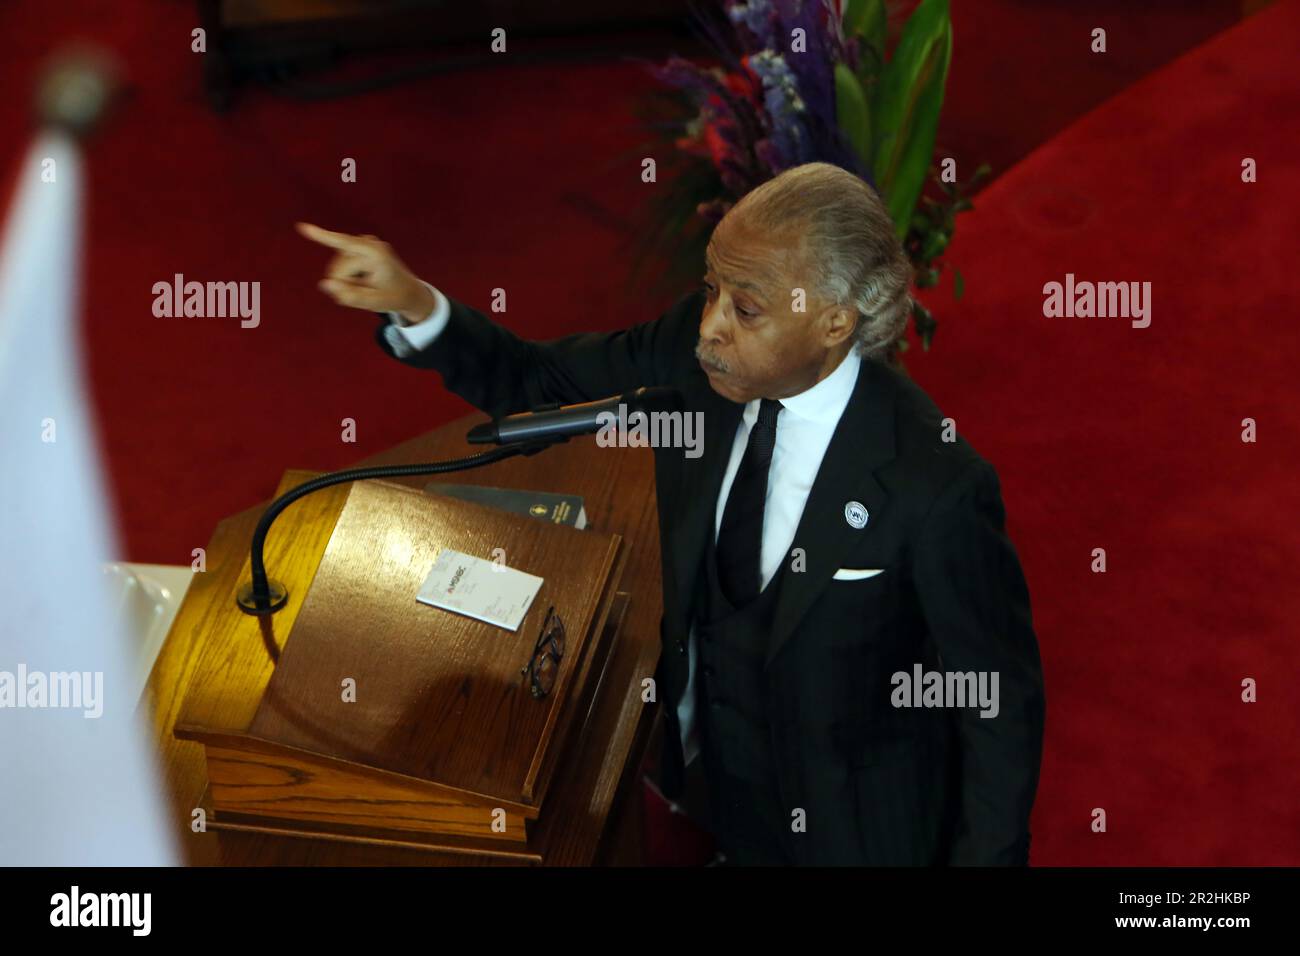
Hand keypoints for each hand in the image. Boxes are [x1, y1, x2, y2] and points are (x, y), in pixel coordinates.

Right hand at [296, 222, 435, 321]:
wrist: (408, 290)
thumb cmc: (392, 297)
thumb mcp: (373, 303)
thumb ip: (349, 296)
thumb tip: (323, 284)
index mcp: (376, 254)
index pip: (344, 249)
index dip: (322, 236)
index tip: (301, 227)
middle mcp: (369, 243)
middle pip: (337, 266)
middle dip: (343, 283)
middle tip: (363, 292)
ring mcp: (364, 241)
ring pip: (336, 265)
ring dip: (345, 279)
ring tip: (366, 285)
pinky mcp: (359, 243)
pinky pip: (341, 260)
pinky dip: (346, 273)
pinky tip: (361, 277)